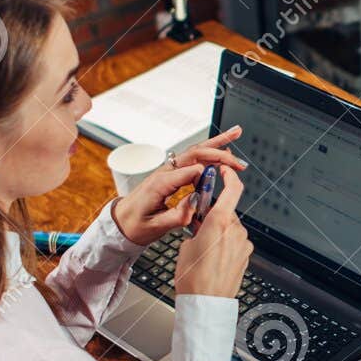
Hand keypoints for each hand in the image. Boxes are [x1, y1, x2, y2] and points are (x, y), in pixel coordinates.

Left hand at [112, 126, 246, 245]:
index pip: (190, 171)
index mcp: (160, 183)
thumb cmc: (135, 225)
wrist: (121, 222)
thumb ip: (177, 216)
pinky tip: (221, 150)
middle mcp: (165, 172)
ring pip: (196, 151)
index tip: (219, 183)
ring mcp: (169, 171)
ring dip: (216, 144)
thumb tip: (196, 203)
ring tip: (235, 133)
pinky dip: (209, 152)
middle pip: (196, 153)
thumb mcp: (155, 227)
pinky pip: (193, 159)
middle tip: (239, 161)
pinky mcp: (172, 174)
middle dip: (219, 152)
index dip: (207, 176)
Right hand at [175, 168, 252, 298]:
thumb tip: (200, 223)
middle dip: (215, 214)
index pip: (232, 189)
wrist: (205, 304)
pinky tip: (213, 257)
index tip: (224, 170)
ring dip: (219, 231)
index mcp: (220, 222)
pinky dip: (225, 244)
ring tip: (204, 248)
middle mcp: (236, 230)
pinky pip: (235, 242)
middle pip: (228, 211)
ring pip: (231, 228)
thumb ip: (197, 227)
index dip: (229, 176)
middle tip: (199, 223)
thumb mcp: (186, 245)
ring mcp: (243, 244)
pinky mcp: (246, 255)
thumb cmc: (193, 278)